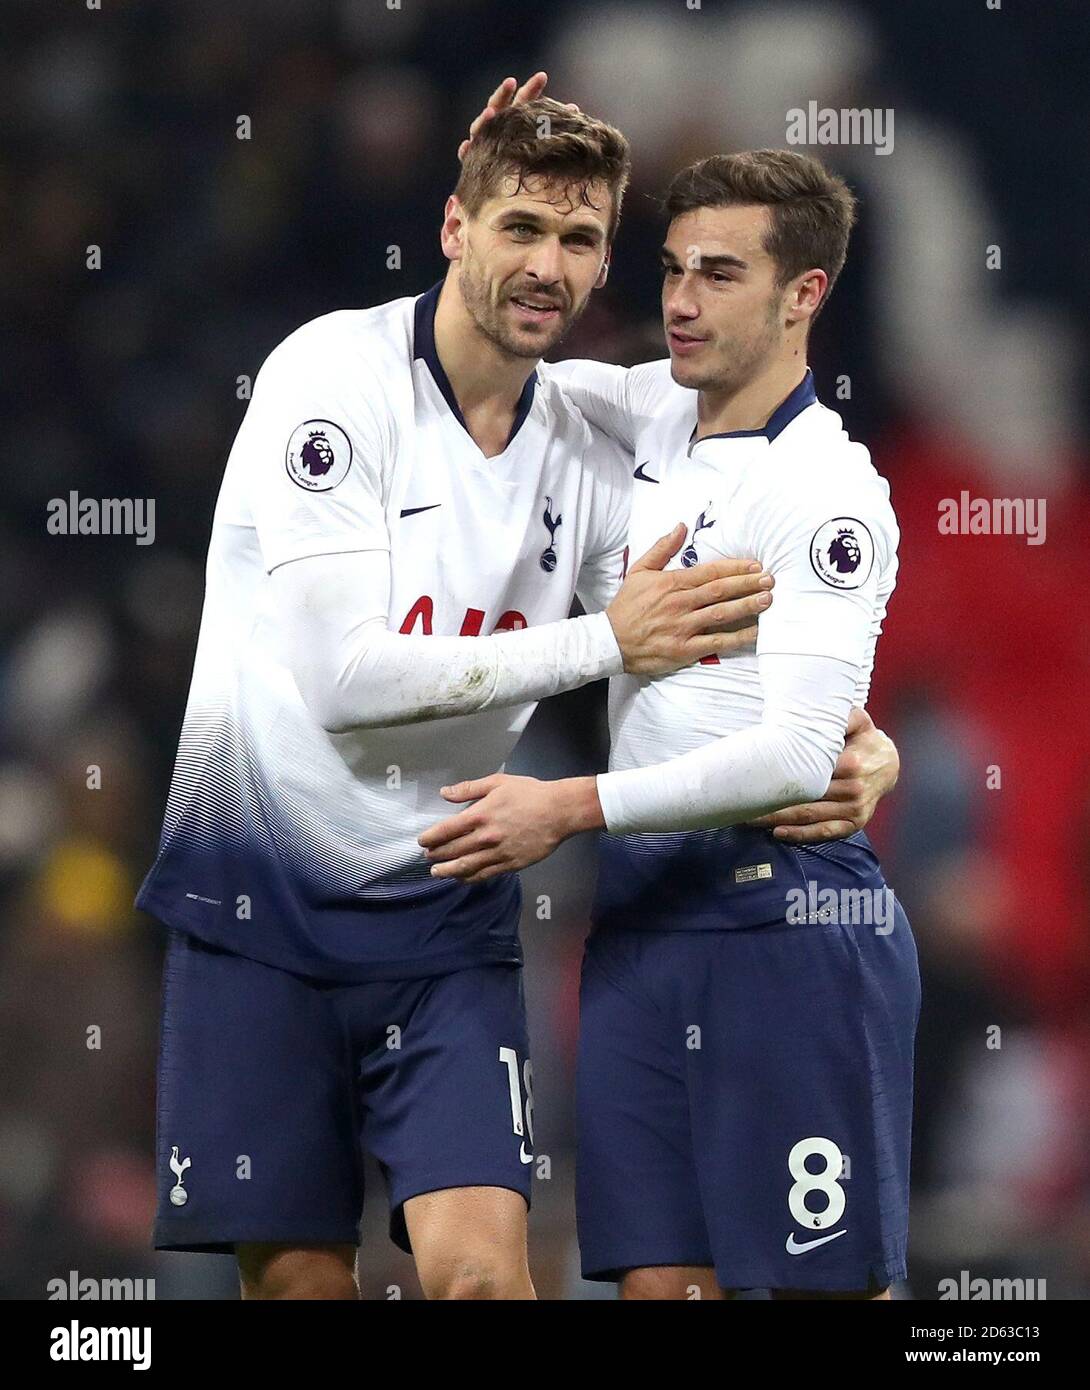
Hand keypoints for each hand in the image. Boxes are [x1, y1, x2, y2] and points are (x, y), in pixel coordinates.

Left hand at [418, 774, 601, 881]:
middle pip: (453, 850)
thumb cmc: (529, 794)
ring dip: (447, 870)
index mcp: (480, 815)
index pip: (446, 830)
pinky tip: (461, 878)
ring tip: (436, 872)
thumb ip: (469, 789)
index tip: (422, 840)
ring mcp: (498, 853)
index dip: (431, 837)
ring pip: (465, 866)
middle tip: (427, 856)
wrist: (558, 811)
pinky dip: (469, 878)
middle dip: (436, 854)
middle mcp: (485, 837)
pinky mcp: (510, 864)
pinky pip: (485, 874)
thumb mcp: (498, 782)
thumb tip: (445, 793)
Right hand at [457, 72, 579, 160]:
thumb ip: (550, 126)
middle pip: (499, 105)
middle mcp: (496, 127)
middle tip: (511, 81)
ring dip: (484, 118)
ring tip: (490, 113)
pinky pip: (467, 155)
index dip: (531, 89)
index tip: (542, 76)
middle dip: (504, 93)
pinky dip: (466, 150)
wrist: (503, 191)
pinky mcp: (472, 161)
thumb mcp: (538, 143)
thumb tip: (574, 108)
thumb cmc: (526, 165)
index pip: (521, 100)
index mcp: (513, 120)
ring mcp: (482, 142)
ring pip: (480, 126)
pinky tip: (466, 146)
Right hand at [606, 524, 772, 673]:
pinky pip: (716, 642)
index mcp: (671, 583)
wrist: (610, 641)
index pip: (710, 572)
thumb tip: (681, 526)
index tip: (755, 565)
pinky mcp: (685, 649)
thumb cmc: (626, 606)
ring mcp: (683, 627)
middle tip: (770, 580)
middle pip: (720, 591)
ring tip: (768, 600)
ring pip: (721, 614)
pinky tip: (754, 632)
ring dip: (746, 606)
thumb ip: (662, 549)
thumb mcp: (639, 571)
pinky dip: (737, 637)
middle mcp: (680, 604)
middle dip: (747, 584)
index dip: (735, 568)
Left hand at [749, 707, 899, 843]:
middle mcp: (853, 790)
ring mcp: (855, 810)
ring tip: (751, 819)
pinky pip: (825, 832)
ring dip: (779, 820)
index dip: (781, 777)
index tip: (756, 779)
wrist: (889, 764)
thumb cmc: (864, 739)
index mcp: (850, 765)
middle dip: (773, 802)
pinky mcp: (855, 823)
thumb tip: (821, 713)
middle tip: (743, 803)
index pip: (810, 774)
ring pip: (810, 817)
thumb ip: (841, 716)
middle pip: (805, 798)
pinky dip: (801, 835)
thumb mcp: (857, 721)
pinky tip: (778, 833)